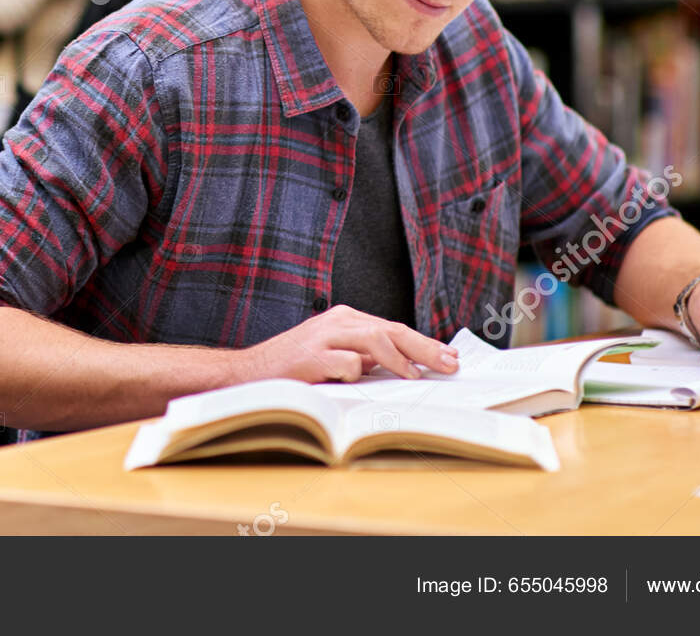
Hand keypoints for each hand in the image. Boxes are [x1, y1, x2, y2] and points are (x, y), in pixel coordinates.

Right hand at [232, 305, 460, 383]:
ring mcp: (324, 336)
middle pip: (392, 330)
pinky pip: (347, 362)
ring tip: (416, 376)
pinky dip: (358, 372)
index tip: (449, 357)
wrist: (249, 373)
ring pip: (375, 338)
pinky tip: (360, 381)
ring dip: (400, 359)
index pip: (394, 329)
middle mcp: (338, 321)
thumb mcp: (335, 356)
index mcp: (346, 319)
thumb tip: (406, 365)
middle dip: (425, 348)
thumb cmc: (295, 368)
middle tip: (449, 364)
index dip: (424, 343)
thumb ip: (365, 356)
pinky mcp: (312, 356)